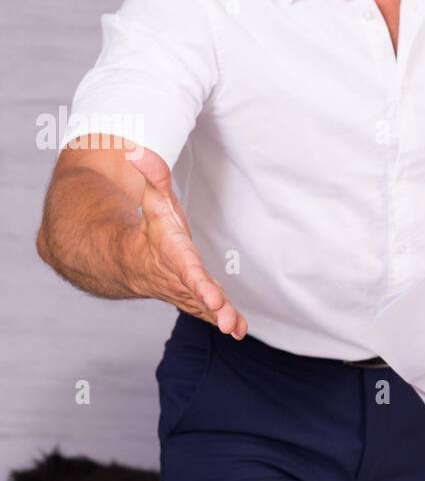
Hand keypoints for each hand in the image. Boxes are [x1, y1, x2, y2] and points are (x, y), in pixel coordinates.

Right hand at [126, 146, 246, 336]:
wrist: (130, 260)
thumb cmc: (150, 228)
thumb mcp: (153, 199)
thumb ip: (152, 175)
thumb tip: (138, 150)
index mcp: (172, 254)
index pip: (187, 269)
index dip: (198, 283)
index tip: (212, 297)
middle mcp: (178, 277)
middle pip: (197, 293)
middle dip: (212, 306)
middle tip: (226, 320)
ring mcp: (185, 291)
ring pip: (203, 307)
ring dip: (220, 318)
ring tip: (235, 329)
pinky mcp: (194, 299)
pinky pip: (208, 312)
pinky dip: (224, 321)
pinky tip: (239, 331)